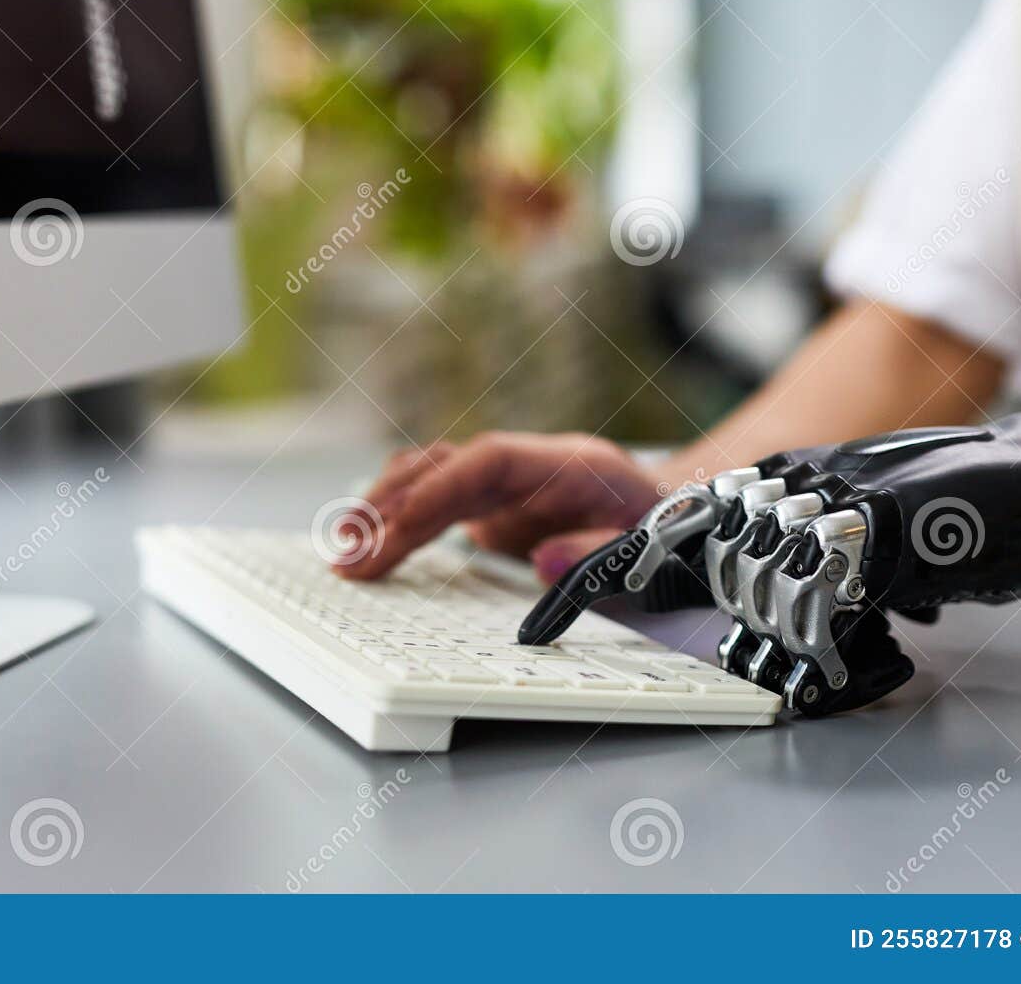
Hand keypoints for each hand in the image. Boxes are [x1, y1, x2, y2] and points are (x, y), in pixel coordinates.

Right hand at [334, 432, 663, 582]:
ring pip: (432, 479)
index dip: (439, 488)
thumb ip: (596, 554)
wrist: (676, 515)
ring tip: (345, 550)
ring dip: (386, 510)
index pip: (487, 460)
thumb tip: (542, 559)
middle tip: (351, 553)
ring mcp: (506, 484)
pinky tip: (370, 547)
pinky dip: (402, 522)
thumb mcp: (647, 549)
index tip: (399, 526)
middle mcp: (527, 466)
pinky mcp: (493, 506)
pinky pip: (437, 504)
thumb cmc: (662, 532)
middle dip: (393, 506)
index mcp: (568, 464)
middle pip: (446, 467)